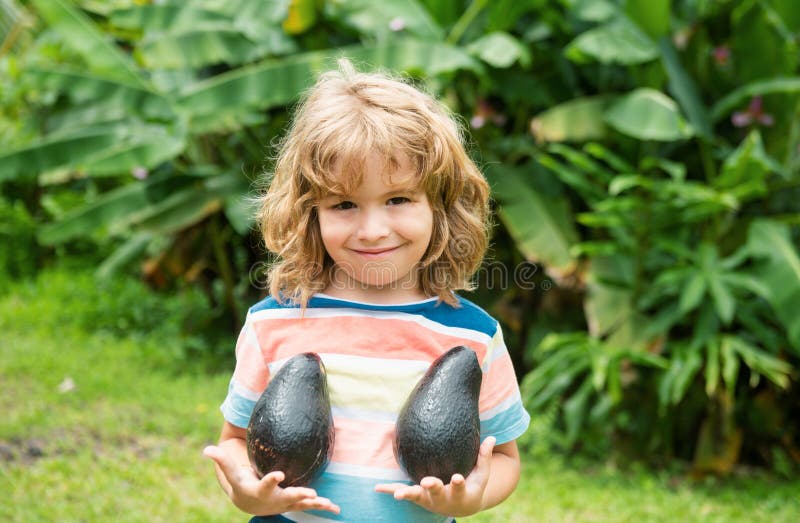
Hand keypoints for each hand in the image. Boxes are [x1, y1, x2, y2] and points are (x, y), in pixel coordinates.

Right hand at [203, 445, 339, 515]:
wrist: (251, 503)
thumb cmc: (242, 483)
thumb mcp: (233, 473)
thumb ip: (222, 460)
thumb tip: (206, 449)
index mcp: (261, 489)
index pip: (266, 483)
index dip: (271, 479)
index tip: (278, 474)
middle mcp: (275, 498)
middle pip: (288, 496)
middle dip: (298, 495)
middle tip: (310, 493)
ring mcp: (287, 502)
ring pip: (303, 503)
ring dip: (316, 504)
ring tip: (329, 504)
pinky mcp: (296, 503)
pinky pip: (312, 505)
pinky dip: (324, 507)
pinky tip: (337, 509)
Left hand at [374, 436, 495, 516]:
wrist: (461, 507)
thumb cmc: (472, 487)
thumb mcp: (481, 475)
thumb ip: (484, 457)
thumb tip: (493, 437)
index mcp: (459, 493)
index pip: (460, 487)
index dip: (458, 483)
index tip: (457, 477)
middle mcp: (443, 498)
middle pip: (437, 493)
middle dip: (432, 488)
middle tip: (427, 482)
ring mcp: (428, 499)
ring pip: (417, 496)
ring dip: (407, 493)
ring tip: (397, 494)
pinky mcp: (417, 497)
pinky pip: (403, 492)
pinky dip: (391, 490)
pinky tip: (378, 487)